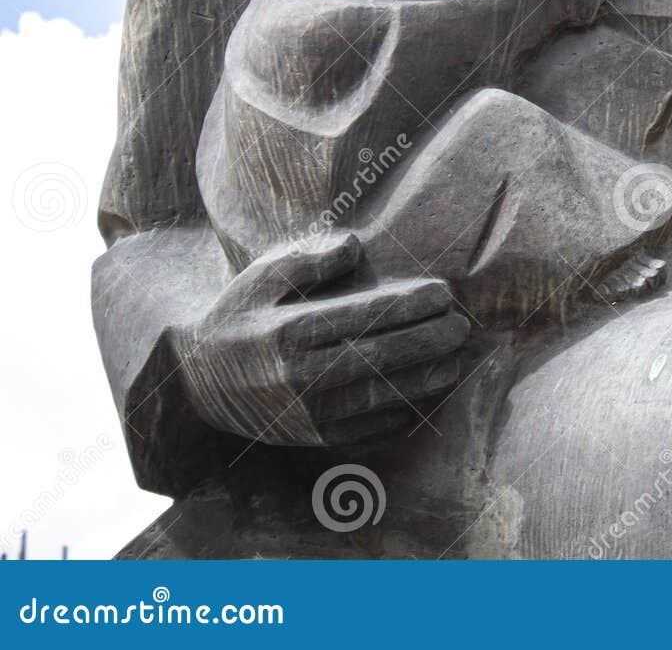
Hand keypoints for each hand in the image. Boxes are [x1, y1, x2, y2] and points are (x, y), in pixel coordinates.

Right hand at [175, 232, 469, 446]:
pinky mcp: (313, 438)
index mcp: (286, 333)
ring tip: (459, 360)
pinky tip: (429, 392)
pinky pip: (368, 426)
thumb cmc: (238, 317)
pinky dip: (402, 411)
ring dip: (426, 379)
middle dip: (429, 341)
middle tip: (464, 325)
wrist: (196, 383)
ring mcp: (306, 413)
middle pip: (379, 357)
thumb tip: (356, 245)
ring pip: (380, 396)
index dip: (409, 305)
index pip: (363, 317)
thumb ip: (307, 260)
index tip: (444, 292)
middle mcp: (297, 377)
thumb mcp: (259, 278)